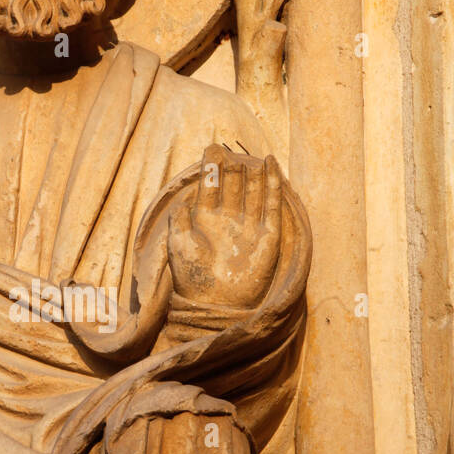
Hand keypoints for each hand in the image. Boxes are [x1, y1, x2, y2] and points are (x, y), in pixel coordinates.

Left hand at [167, 146, 282, 308]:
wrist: (216, 304)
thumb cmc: (193, 277)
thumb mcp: (179, 243)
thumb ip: (180, 218)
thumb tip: (184, 197)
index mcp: (205, 222)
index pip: (210, 187)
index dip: (210, 168)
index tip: (211, 149)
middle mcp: (228, 221)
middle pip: (232, 186)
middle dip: (231, 168)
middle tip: (229, 150)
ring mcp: (249, 227)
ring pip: (253, 192)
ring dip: (253, 174)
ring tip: (253, 155)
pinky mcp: (268, 236)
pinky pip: (272, 205)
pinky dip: (274, 184)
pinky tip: (272, 165)